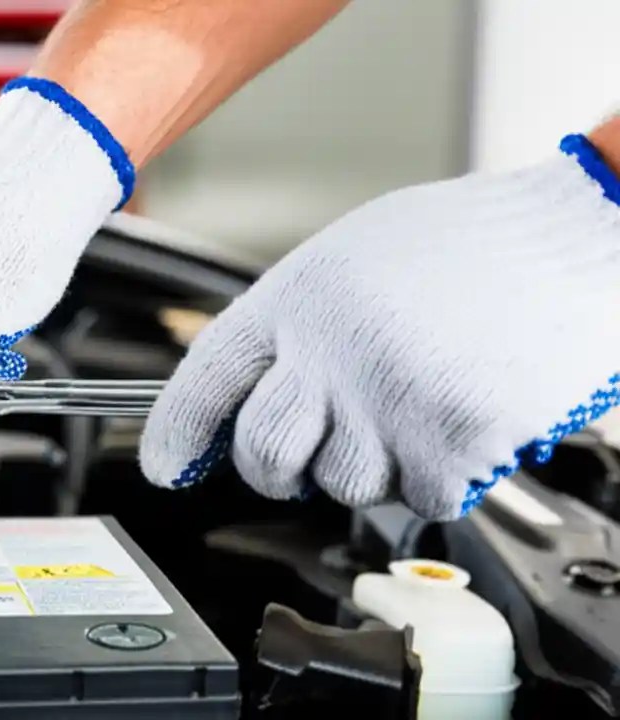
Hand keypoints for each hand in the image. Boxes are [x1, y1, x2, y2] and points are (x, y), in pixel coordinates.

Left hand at [140, 134, 619, 519]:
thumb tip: (247, 391)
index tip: (167, 467)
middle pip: (263, 455)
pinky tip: (460, 414)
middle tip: (311, 452)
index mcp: (299, 297)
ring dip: (373, 464)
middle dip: (279, 468)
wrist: (582, 233)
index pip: (207, 378)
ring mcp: (388, 403)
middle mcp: (331, 352)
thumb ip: (296, 325)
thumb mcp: (353, 260)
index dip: (177, 432)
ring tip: (416, 401)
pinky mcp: (450, 443)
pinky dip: (440, 472)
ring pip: (342, 485)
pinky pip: (419, 496)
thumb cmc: (473, 244)